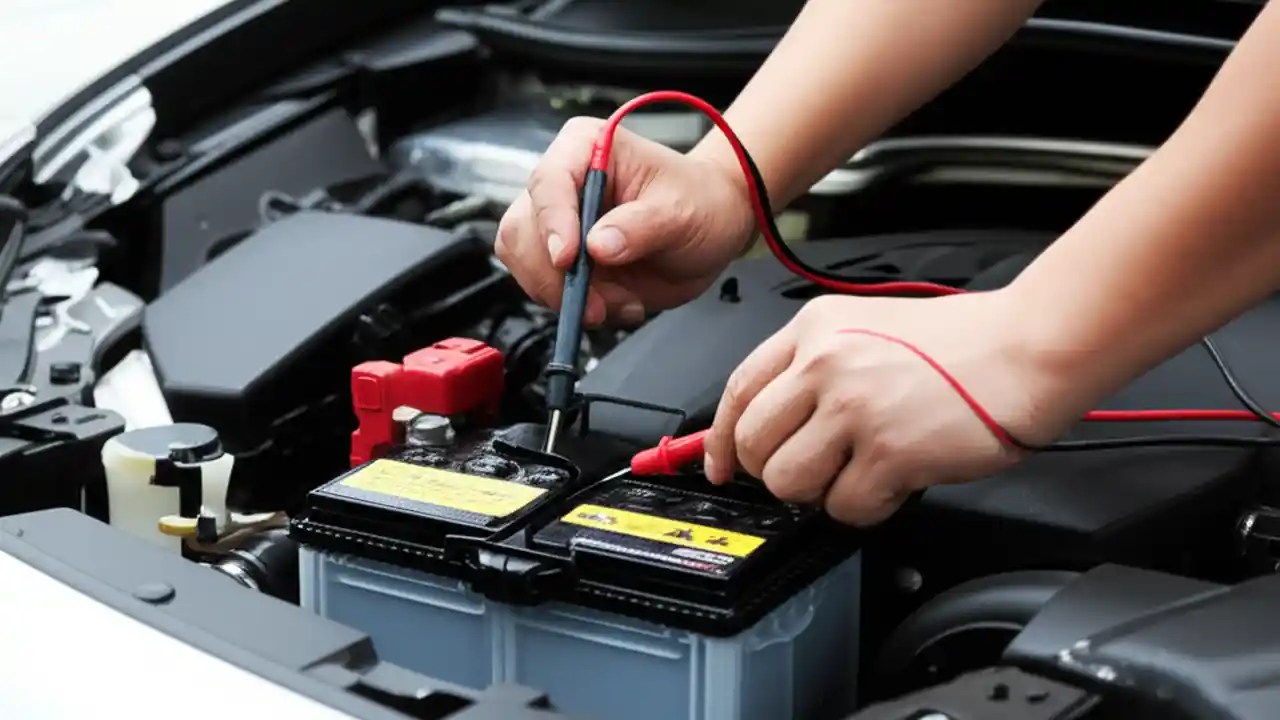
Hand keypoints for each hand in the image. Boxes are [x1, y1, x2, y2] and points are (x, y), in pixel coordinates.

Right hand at [495, 117, 755, 325]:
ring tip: (621, 302)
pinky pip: (546, 289)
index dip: (553, 223)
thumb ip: (642, 227)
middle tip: (596, 304)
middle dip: (554, 275)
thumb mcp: (683, 211)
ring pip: (526, 264)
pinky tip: (619, 302)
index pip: (549, 182)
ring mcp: (558, 223)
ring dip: (567, 296)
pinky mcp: (563, 260)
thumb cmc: (701, 202)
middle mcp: (562, 182)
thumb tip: (598, 246)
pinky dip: (579, 307)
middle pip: (523, 229)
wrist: (713, 227)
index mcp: (586, 148)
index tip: (569, 259)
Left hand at [702, 291, 1073, 525]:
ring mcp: (854, 408)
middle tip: (809, 473)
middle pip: (753, 443)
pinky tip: (894, 481)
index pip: (738, 390)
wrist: (1025, 349)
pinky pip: (845, 507)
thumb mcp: (867, 327)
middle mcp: (825, 364)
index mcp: (814, 328)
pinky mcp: (888, 451)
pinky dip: (866, 507)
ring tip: (858, 473)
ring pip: (787, 481)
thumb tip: (774, 421)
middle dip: (773, 471)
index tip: (722, 467)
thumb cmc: (962, 343)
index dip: (719, 440)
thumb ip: (815, 366)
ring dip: (819, 492)